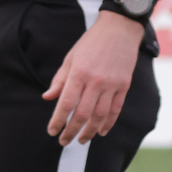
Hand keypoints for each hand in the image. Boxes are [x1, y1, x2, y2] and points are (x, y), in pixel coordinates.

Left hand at [43, 11, 143, 145]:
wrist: (119, 30)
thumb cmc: (90, 43)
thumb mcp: (70, 58)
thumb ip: (60, 80)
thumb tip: (47, 98)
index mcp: (79, 73)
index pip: (66, 103)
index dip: (58, 120)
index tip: (52, 131)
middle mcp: (95, 81)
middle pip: (82, 114)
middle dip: (72, 131)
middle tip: (64, 142)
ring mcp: (112, 85)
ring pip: (100, 115)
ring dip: (89, 131)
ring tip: (81, 140)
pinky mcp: (124, 86)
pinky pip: (115, 109)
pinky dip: (108, 123)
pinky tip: (100, 131)